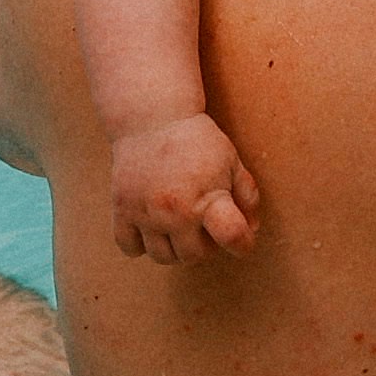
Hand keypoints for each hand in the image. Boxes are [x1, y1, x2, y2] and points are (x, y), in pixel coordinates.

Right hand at [109, 115, 261, 262]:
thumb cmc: (197, 141)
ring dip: (175, 249)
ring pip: (163, 257)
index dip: (243, 245)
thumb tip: (252, 229)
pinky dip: (141, 245)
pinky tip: (152, 227)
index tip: (241, 240)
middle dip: (205, 245)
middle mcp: (175, 212)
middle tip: (204, 224)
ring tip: (180, 227)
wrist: (152, 118)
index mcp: (208, 199)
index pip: (233, 238)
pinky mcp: (122, 210)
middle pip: (195, 255)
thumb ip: (247, 196)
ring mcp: (146, 214)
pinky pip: (130, 248)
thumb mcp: (232, 161)